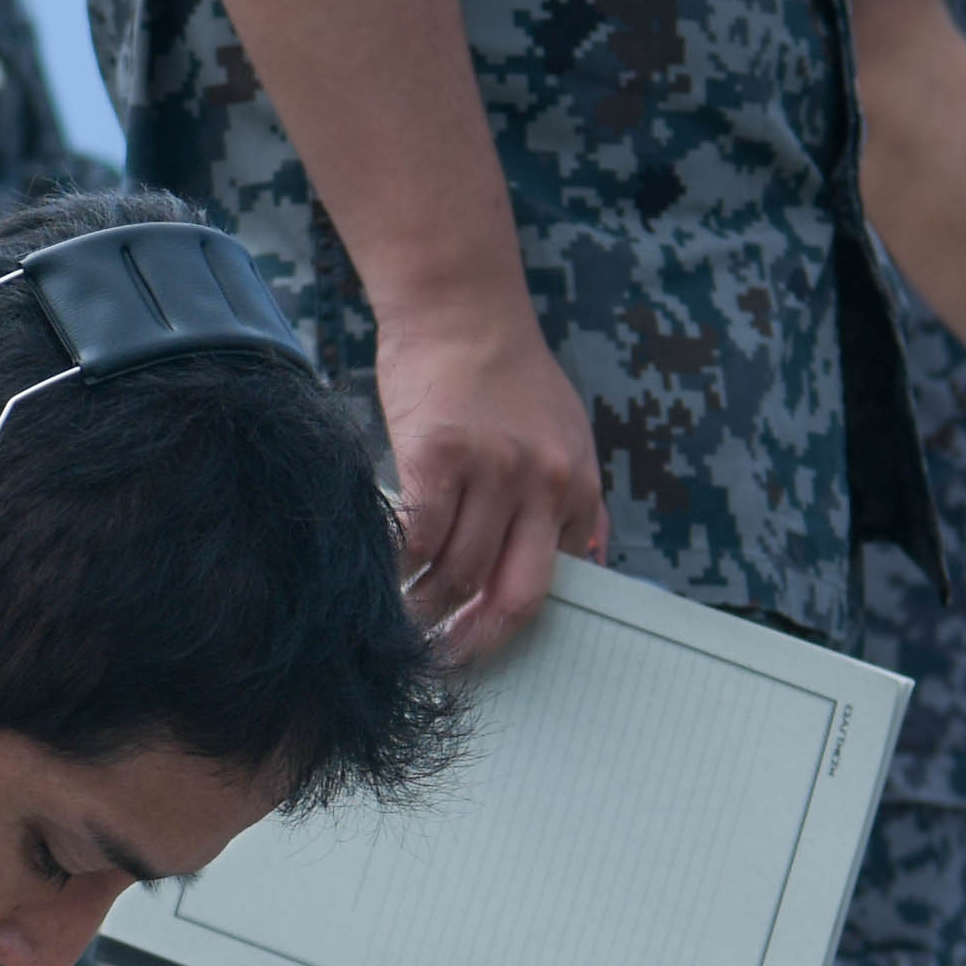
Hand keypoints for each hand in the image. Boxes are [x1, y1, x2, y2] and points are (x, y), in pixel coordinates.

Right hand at [372, 272, 607, 664]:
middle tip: (441, 661)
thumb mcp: (562, 432)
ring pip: (457, 572)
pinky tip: (380, 575)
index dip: (509, 622)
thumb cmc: (501, 370)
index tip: (480, 643)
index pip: (554, 581)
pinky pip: (417, 537)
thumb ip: (568, 497)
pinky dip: (396, 566)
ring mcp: (493, 470)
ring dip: (423, 607)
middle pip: (512, 594)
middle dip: (474, 640)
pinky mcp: (440, 455)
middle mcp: (543, 484)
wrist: (459, 304)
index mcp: (576, 485)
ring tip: (397, 619)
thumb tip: (585, 557)